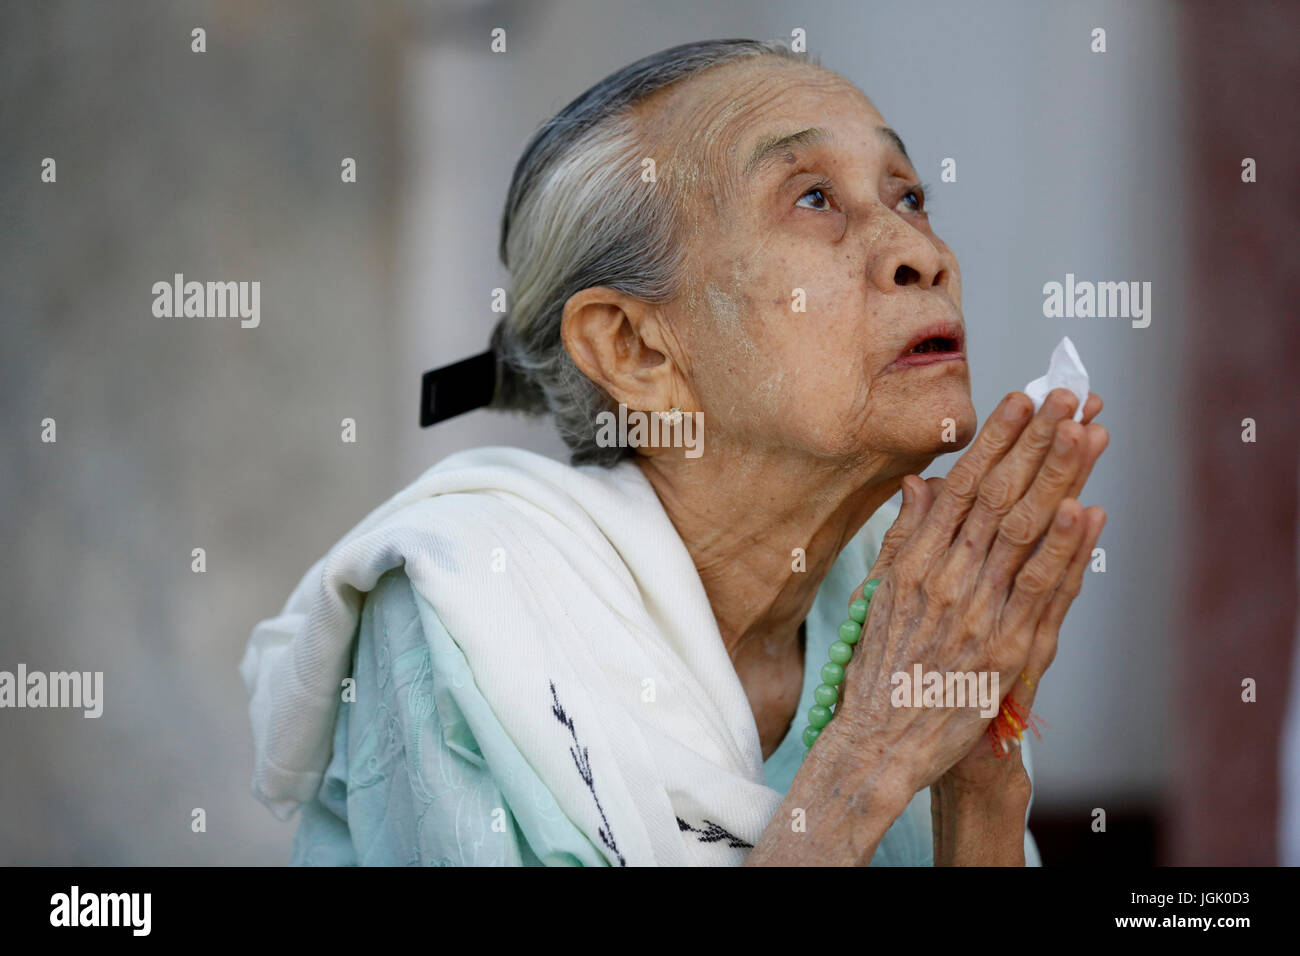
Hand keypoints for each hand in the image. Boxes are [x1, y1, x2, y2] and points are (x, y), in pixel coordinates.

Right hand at [826, 388, 1107, 796]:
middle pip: (1000, 498)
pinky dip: (1068, 551)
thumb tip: (918, 484)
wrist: (878, 741)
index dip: (995, 440)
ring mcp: (980, 616)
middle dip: (1037, 443)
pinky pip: (1043, 593)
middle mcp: (947, 581)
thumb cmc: (880, 668)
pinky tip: (1088, 512)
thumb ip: (905, 538)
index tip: (1021, 399)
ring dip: (1061, 480)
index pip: (962, 486)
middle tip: (1068, 397)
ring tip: (1088, 433)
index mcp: (916, 563)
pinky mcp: (1007, 653)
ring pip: (1026, 534)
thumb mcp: (882, 594)